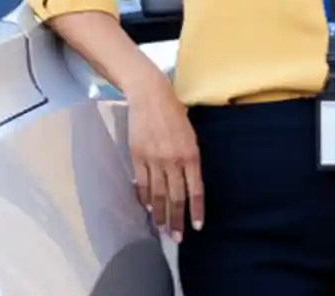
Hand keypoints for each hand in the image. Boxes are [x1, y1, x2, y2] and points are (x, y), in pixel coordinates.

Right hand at [126, 72, 203, 242]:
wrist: (150, 96)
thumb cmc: (174, 113)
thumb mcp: (191, 135)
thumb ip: (190, 159)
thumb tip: (188, 183)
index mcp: (191, 154)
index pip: (195, 190)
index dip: (196, 210)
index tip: (197, 226)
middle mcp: (173, 160)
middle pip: (176, 197)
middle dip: (176, 220)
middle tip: (177, 237)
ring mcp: (154, 159)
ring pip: (158, 195)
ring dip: (160, 214)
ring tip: (161, 228)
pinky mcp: (137, 156)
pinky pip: (142, 183)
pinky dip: (145, 198)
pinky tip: (148, 207)